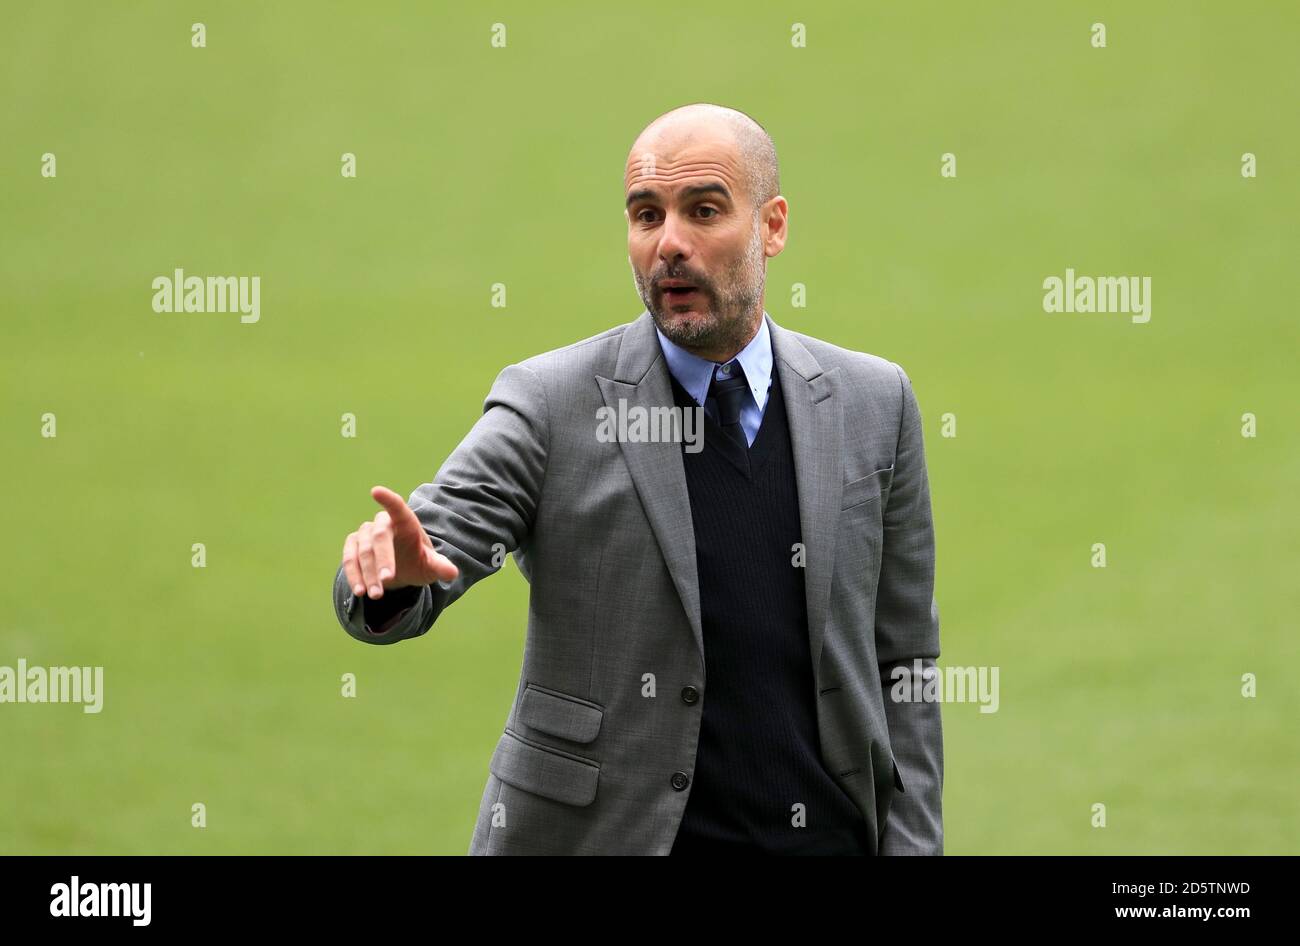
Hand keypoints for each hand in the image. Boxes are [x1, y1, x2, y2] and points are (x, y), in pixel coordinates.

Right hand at [342, 486, 458, 598]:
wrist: (400, 571)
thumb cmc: (418, 562)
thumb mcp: (431, 566)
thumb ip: (440, 567)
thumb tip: (453, 573)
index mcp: (405, 522)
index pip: (397, 507)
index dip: (387, 500)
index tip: (376, 491)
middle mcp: (383, 524)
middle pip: (380, 536)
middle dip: (383, 559)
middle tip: (387, 580)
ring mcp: (365, 533)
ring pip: (363, 551)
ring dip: (368, 574)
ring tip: (376, 595)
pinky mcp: (352, 545)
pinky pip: (350, 559)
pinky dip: (354, 575)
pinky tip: (359, 591)